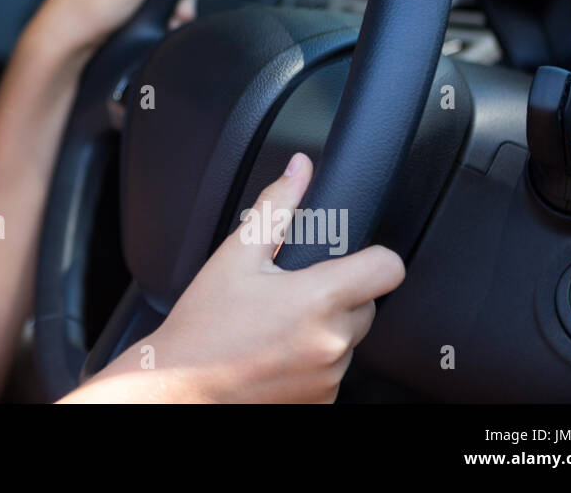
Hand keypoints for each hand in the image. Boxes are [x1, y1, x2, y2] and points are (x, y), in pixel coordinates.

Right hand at [135, 153, 405, 402]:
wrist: (181, 386)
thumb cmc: (204, 326)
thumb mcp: (236, 256)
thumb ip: (276, 206)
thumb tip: (299, 170)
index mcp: (318, 299)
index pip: (388, 268)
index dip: (374, 256)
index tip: (353, 258)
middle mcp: (333, 343)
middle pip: (367, 304)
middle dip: (338, 294)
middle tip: (290, 293)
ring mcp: (330, 377)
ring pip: (349, 338)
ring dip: (325, 329)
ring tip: (276, 325)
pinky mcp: (323, 401)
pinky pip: (334, 370)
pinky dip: (313, 359)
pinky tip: (276, 352)